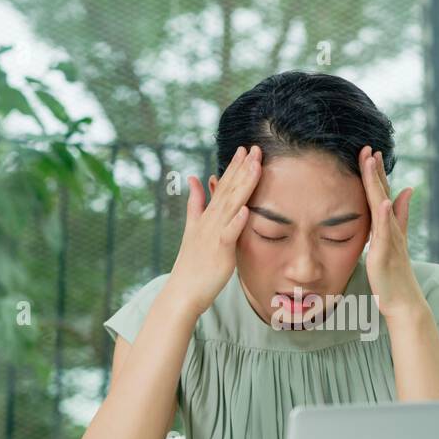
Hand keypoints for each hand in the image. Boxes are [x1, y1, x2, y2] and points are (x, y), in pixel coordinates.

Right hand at [166, 145, 261, 314]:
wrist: (183, 290)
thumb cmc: (192, 263)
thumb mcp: (193, 227)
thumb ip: (196, 202)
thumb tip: (195, 177)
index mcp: (208, 215)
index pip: (223, 186)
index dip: (234, 167)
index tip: (245, 149)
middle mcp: (210, 220)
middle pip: (229, 190)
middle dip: (242, 168)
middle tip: (255, 148)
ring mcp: (213, 234)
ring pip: (231, 205)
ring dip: (243, 185)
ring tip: (255, 167)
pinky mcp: (219, 251)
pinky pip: (229, 234)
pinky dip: (237, 221)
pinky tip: (246, 209)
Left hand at [359, 145, 423, 320]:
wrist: (404, 300)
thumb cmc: (396, 273)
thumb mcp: (396, 240)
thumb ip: (401, 215)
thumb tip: (408, 190)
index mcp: (389, 225)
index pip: (382, 193)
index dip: (376, 173)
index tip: (370, 152)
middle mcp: (391, 228)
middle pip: (382, 193)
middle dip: (375, 170)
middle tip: (369, 147)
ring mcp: (390, 239)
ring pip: (381, 206)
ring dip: (377, 184)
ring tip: (371, 163)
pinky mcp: (386, 253)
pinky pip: (385, 232)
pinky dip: (385, 215)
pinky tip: (382, 200)